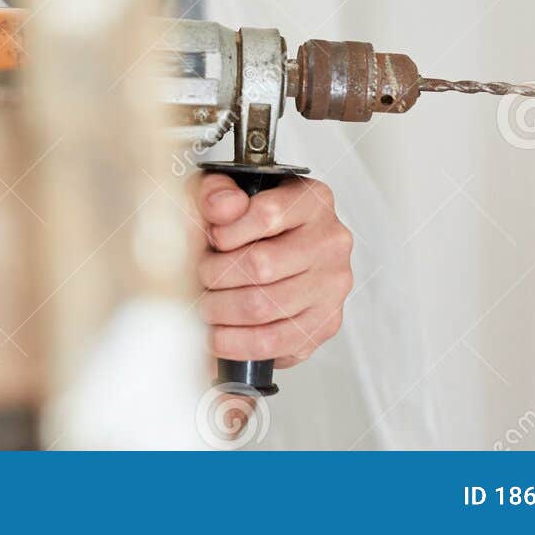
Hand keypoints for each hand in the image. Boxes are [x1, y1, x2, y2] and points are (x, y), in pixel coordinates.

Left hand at [195, 173, 354, 368]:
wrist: (279, 253)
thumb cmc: (251, 223)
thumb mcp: (227, 192)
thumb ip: (218, 191)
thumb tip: (222, 208)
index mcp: (313, 201)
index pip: (267, 214)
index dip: (226, 231)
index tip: (212, 238)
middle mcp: (331, 242)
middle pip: (261, 266)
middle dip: (216, 275)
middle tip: (202, 276)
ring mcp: (332, 286)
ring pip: (263, 307)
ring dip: (221, 310)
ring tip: (207, 304)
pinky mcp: (324, 324)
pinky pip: (274, 343)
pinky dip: (236, 343)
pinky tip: (219, 335)